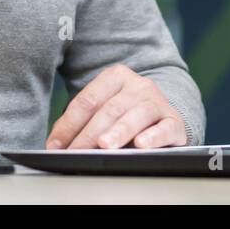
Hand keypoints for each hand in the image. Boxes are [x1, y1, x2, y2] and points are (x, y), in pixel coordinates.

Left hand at [46, 64, 187, 149]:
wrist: (162, 114)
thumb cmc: (125, 114)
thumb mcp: (104, 110)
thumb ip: (83, 121)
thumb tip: (56, 144)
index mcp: (116, 76)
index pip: (88, 100)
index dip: (69, 124)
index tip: (55, 145)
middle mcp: (138, 85)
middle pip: (110, 109)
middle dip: (89, 133)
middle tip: (75, 152)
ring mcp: (158, 102)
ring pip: (137, 115)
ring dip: (119, 132)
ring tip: (104, 146)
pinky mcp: (174, 122)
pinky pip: (165, 128)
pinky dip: (153, 137)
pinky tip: (141, 145)